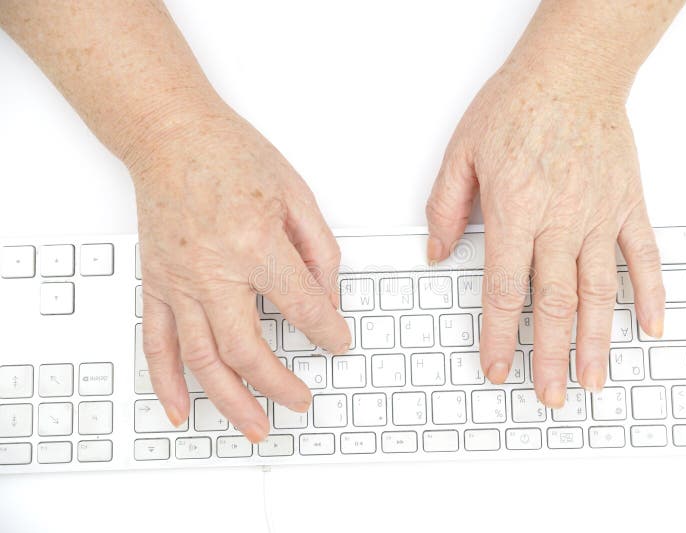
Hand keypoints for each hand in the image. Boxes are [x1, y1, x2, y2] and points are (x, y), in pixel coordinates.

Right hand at [131, 104, 349, 441]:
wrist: (170, 136)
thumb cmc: (229, 155)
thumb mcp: (296, 193)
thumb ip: (319, 251)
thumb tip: (330, 298)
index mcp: (254, 243)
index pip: (302, 307)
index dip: (328, 332)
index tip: (339, 343)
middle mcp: (212, 271)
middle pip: (249, 350)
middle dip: (280, 384)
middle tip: (302, 400)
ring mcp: (178, 282)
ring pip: (203, 360)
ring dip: (231, 402)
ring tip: (256, 426)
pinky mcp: (155, 285)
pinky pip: (157, 344)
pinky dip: (168, 384)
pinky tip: (182, 411)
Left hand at [425, 56, 664, 406]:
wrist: (572, 71)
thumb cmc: (518, 105)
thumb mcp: (462, 152)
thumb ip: (445, 208)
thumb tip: (435, 252)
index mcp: (514, 212)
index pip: (503, 290)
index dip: (497, 336)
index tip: (496, 367)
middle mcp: (559, 221)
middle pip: (553, 304)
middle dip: (548, 356)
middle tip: (547, 395)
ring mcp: (598, 215)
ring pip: (598, 292)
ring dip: (595, 341)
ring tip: (592, 380)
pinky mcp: (627, 205)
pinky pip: (643, 257)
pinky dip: (649, 294)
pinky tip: (648, 327)